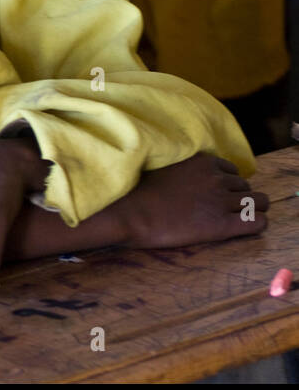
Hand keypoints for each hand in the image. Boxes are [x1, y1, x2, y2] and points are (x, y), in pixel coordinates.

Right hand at [121, 152, 268, 249]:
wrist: (131, 213)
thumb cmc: (136, 191)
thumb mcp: (161, 166)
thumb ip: (181, 166)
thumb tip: (184, 173)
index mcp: (202, 162)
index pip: (231, 170)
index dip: (227, 182)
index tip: (218, 193)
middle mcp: (216, 179)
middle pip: (246, 186)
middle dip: (240, 196)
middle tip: (226, 208)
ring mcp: (221, 202)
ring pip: (259, 202)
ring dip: (253, 209)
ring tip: (242, 218)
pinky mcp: (222, 225)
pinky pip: (257, 222)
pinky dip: (258, 224)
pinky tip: (249, 227)